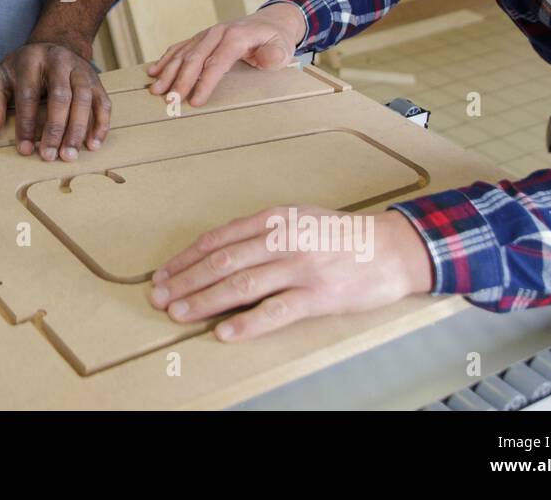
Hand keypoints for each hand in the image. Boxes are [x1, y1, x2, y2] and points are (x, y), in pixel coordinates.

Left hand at [0, 40, 110, 161]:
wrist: (53, 47)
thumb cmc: (22, 70)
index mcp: (31, 59)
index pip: (28, 94)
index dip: (26, 124)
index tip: (25, 149)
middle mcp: (59, 61)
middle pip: (60, 96)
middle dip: (55, 129)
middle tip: (49, 156)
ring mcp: (81, 70)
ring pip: (84, 99)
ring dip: (78, 130)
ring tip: (70, 155)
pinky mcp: (96, 81)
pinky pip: (103, 103)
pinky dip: (101, 125)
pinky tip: (93, 145)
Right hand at [147, 2, 305, 106]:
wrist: (271, 21)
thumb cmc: (276, 39)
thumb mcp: (284, 47)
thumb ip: (275, 55)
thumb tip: (265, 60)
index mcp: (237, 36)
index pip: (216, 62)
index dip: (204, 83)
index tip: (195, 101)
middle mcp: (218, 33)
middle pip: (194, 58)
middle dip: (179, 81)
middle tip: (169, 100)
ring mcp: (207, 34)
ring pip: (183, 53)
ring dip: (168, 72)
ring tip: (156, 89)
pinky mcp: (201, 38)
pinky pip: (180, 47)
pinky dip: (166, 59)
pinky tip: (154, 71)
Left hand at [148, 206, 433, 341]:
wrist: (391, 248)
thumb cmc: (339, 235)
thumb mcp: (297, 220)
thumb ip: (260, 232)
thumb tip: (218, 254)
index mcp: (273, 219)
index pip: (217, 240)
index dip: (186, 259)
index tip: (163, 274)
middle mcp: (282, 240)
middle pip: (222, 262)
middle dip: (185, 281)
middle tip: (159, 298)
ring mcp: (299, 268)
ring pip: (240, 285)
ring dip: (204, 300)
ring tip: (178, 313)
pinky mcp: (317, 295)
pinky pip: (275, 311)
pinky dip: (247, 322)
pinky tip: (225, 331)